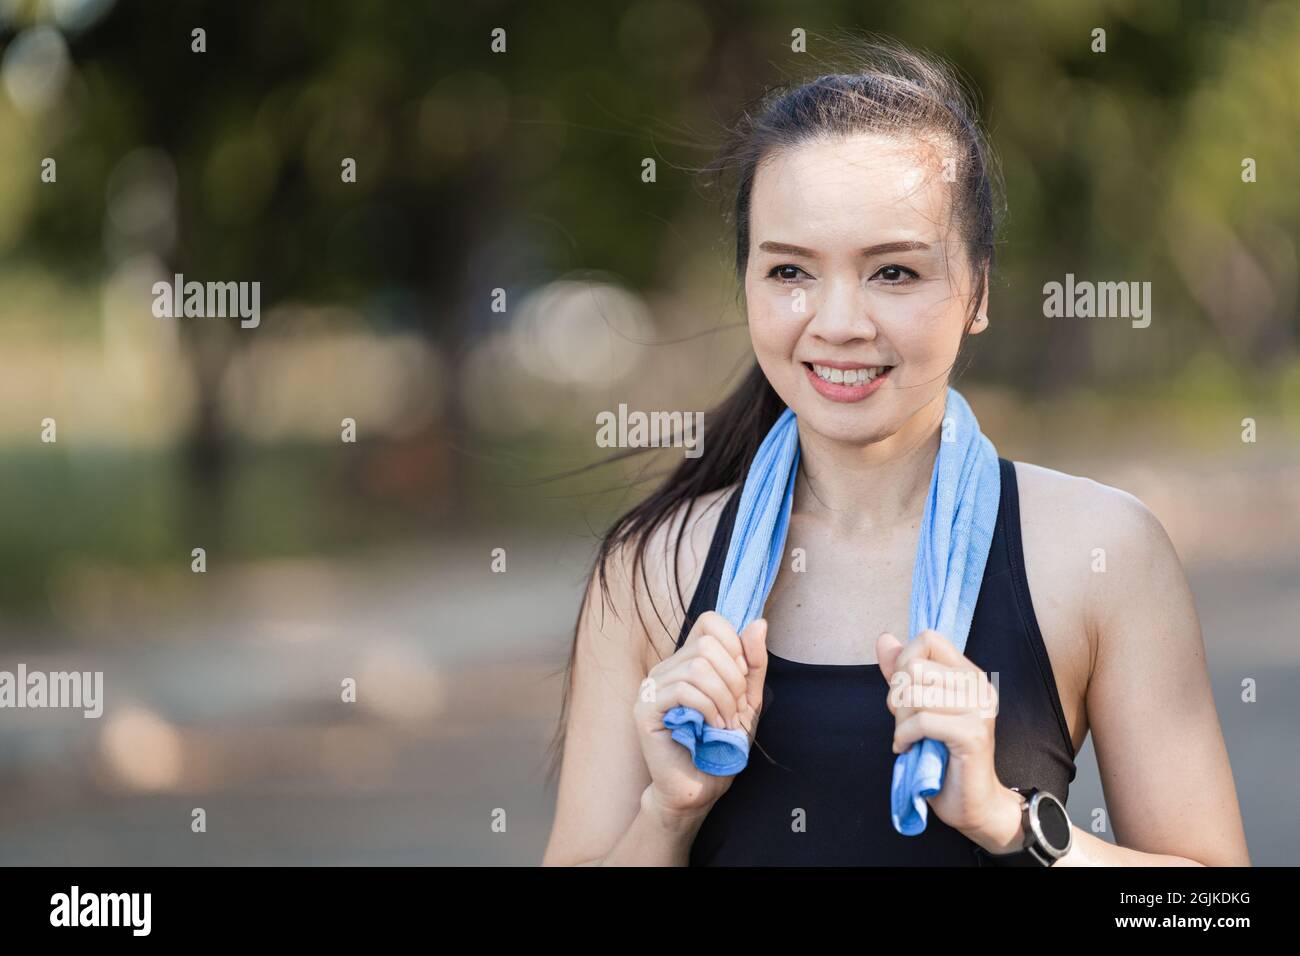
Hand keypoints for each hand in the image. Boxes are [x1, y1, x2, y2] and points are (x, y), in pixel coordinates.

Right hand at [633, 612, 768, 817]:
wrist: (701, 787)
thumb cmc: (721, 744)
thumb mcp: (748, 699)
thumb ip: (753, 662)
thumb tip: (758, 622)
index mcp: (687, 660)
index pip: (710, 622)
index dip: (734, 644)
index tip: (742, 679)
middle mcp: (666, 668)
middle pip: (707, 645)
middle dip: (734, 680)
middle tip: (736, 711)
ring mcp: (652, 687)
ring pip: (697, 668)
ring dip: (724, 699)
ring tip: (725, 724)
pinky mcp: (645, 709)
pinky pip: (683, 691)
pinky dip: (708, 709)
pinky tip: (712, 728)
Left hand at [876, 628, 1015, 845]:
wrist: (972, 803)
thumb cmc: (943, 756)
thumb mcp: (916, 706)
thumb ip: (901, 672)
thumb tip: (884, 638)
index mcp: (968, 673)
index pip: (928, 638)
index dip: (903, 662)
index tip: (903, 692)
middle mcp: (978, 685)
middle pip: (914, 666)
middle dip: (897, 696)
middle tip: (904, 722)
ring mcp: (979, 708)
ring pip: (914, 694)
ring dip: (900, 721)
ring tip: (908, 737)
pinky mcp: (973, 734)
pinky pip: (921, 721)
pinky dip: (905, 737)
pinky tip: (908, 749)